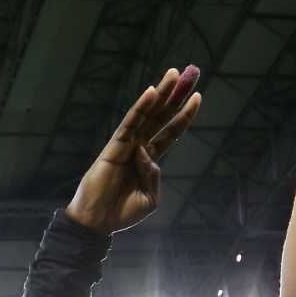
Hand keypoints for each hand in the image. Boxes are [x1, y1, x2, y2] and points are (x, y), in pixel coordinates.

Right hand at [62, 65, 202, 235]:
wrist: (98, 222)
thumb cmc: (122, 213)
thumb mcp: (150, 198)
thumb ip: (154, 175)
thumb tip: (149, 153)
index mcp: (149, 161)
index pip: (170, 133)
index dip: (183, 116)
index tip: (197, 97)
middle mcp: (139, 148)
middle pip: (161, 117)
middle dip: (174, 96)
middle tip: (187, 74)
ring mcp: (127, 145)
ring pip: (147, 114)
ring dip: (160, 94)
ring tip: (174, 74)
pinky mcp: (114, 146)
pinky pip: (130, 123)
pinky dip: (140, 108)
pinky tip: (150, 92)